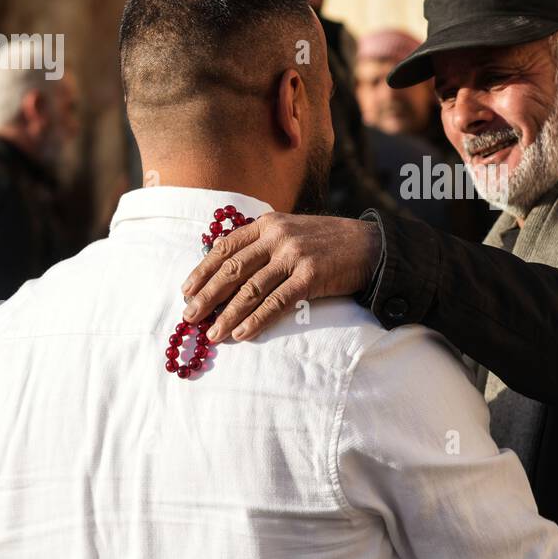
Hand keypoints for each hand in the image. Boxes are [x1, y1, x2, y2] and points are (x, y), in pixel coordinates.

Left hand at [179, 213, 382, 341]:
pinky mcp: (310, 276)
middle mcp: (277, 236)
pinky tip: (241, 334)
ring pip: (251, 289)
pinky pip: (276, 303)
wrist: (370, 246)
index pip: (225, 247)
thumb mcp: (292, 232)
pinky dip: (256, 320)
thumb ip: (264, 245)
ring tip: (212, 333)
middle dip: (207, 295)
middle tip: (189, 316)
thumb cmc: (327, 243)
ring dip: (228, 314)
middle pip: (232, 269)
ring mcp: (294, 255)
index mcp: (268, 224)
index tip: (187, 290)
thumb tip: (228, 272)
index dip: (203, 270)